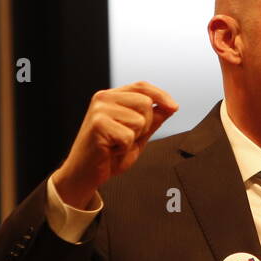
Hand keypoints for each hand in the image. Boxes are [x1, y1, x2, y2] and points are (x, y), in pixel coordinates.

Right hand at [51, 81, 177, 208]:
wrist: (85, 174)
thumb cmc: (109, 155)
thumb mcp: (137, 134)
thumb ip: (153, 119)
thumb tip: (171, 106)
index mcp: (112, 97)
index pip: (142, 86)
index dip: (161, 95)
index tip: (174, 107)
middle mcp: (104, 98)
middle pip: (146, 103)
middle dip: (146, 125)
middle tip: (127, 138)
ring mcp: (99, 110)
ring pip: (140, 120)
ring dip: (134, 138)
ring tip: (117, 144)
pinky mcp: (98, 125)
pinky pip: (128, 136)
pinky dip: (124, 148)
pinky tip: (110, 150)